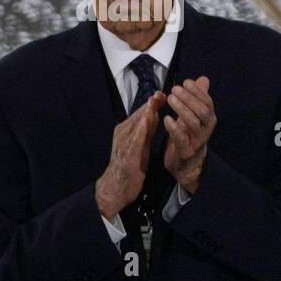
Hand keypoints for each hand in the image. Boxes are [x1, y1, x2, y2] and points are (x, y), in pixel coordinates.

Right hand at [95, 91, 164, 217]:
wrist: (117, 186)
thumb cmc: (130, 165)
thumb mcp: (140, 144)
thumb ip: (147, 130)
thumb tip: (154, 114)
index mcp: (125, 131)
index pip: (140, 114)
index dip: (151, 103)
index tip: (162, 94)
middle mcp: (122, 134)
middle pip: (138, 116)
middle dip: (150, 104)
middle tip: (161, 93)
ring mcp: (123, 143)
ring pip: (135, 124)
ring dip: (145, 112)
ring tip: (154, 101)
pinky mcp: (126, 153)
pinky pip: (134, 138)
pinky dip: (141, 127)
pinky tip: (147, 119)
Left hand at [162, 76, 214, 192]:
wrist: (185, 163)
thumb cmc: (188, 135)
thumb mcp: (192, 115)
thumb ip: (197, 98)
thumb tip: (203, 78)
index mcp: (209, 120)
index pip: (207, 102)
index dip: (198, 92)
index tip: (185, 82)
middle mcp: (206, 129)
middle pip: (202, 111)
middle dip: (189, 98)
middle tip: (175, 89)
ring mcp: (197, 141)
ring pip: (193, 123)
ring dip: (181, 109)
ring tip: (170, 99)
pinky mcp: (186, 151)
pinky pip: (182, 138)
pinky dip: (174, 128)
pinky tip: (166, 118)